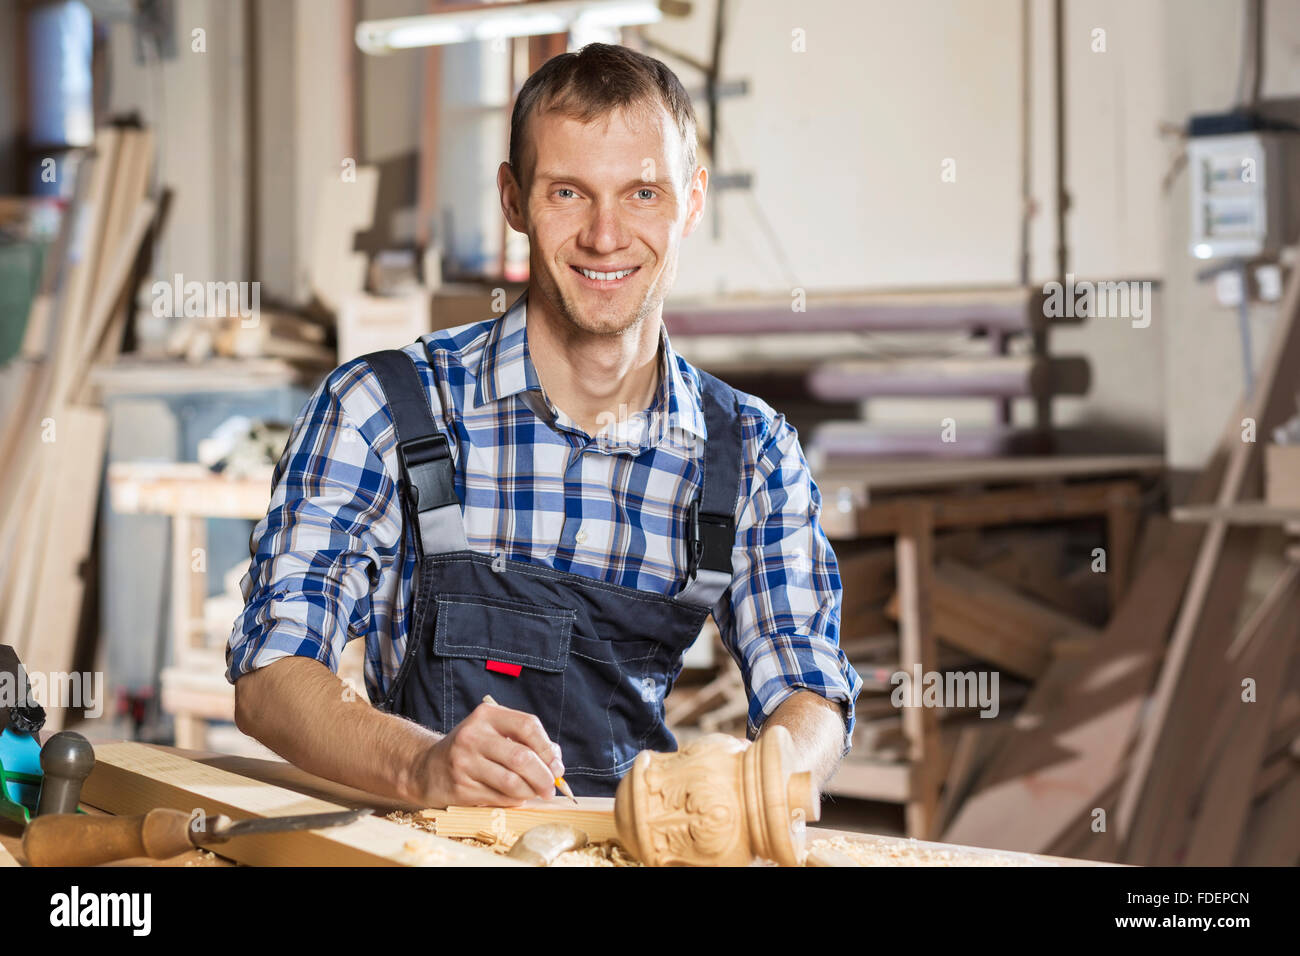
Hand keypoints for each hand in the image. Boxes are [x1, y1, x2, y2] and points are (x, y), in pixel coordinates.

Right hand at [417, 701, 564, 806]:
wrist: (427, 768)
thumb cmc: (472, 750)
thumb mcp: (494, 733)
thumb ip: (525, 741)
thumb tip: (556, 763)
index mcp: (486, 716)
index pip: (528, 725)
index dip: (548, 748)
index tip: (557, 765)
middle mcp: (473, 736)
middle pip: (522, 758)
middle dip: (544, 776)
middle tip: (551, 787)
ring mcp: (464, 762)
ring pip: (512, 782)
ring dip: (531, 792)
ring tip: (536, 793)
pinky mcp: (460, 787)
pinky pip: (499, 798)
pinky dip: (514, 800)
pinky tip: (515, 797)